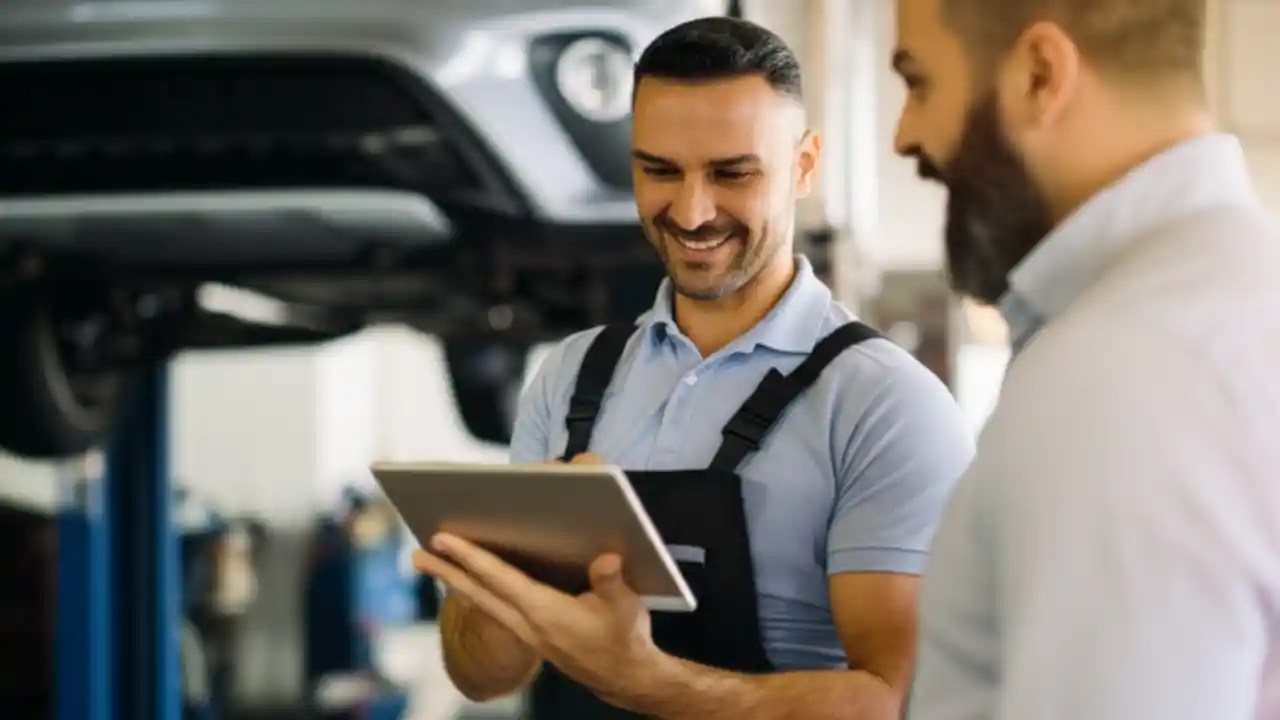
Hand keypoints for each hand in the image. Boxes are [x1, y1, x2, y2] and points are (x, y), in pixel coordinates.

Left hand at [413, 533, 662, 709]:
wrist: (624, 677)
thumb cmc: (624, 637)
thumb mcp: (625, 607)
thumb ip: (611, 581)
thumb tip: (605, 558)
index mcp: (546, 613)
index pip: (500, 580)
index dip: (471, 558)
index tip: (443, 540)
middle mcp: (528, 624)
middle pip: (479, 593)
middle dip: (447, 572)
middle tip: (416, 553)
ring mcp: (525, 633)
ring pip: (482, 602)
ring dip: (455, 582)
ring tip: (429, 563)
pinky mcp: (530, 636)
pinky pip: (493, 610)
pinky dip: (474, 592)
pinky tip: (464, 582)